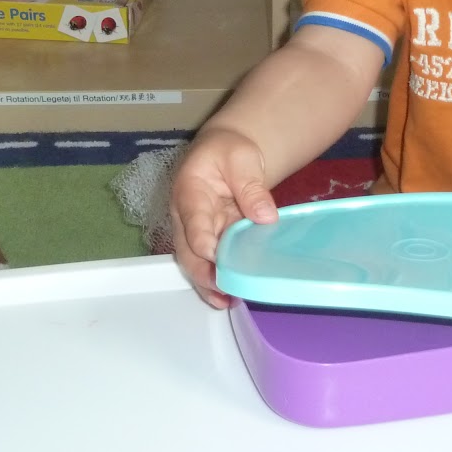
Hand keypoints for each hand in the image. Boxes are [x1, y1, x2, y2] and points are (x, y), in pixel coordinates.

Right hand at [169, 127, 278, 307]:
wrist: (225, 152)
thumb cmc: (230, 151)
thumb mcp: (242, 159)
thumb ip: (252, 187)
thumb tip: (265, 217)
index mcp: (190, 189)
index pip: (193, 217)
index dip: (201, 238)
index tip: (214, 255)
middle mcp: (186, 215)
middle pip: (187, 247)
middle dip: (203, 271)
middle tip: (223, 290)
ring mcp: (194, 230)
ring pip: (194, 261)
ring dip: (207, 283)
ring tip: (226, 301)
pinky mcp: (207, 240)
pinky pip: (207, 263)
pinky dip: (215, 281)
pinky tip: (229, 297)